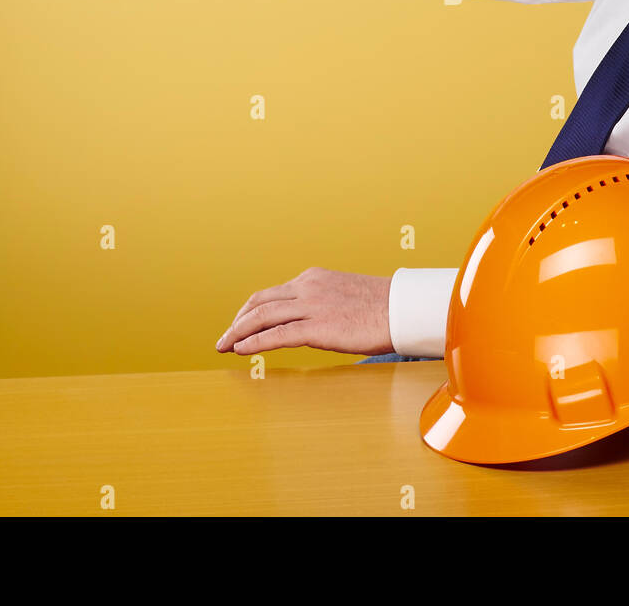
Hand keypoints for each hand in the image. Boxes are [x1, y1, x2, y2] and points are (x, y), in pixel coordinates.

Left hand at [216, 267, 393, 356]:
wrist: (404, 309)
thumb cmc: (382, 307)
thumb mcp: (345, 295)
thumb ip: (323, 303)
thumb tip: (311, 322)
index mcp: (314, 278)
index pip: (272, 293)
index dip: (250, 311)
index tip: (239, 325)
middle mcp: (308, 287)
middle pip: (259, 302)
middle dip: (238, 321)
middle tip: (224, 338)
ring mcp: (312, 306)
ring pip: (262, 316)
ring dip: (238, 332)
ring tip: (224, 346)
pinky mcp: (318, 328)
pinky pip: (277, 335)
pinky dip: (254, 343)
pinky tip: (241, 351)